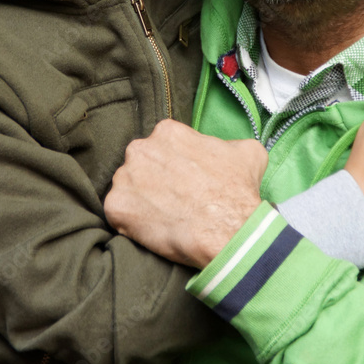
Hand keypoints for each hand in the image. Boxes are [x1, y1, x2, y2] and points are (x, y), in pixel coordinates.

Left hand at [106, 119, 266, 268]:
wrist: (228, 231)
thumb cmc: (238, 191)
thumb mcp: (247, 152)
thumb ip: (226, 143)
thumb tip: (226, 149)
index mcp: (167, 131)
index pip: (163, 145)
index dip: (174, 165)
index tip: (184, 180)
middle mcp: (140, 148)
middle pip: (141, 164)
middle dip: (153, 180)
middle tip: (173, 200)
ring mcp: (124, 178)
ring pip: (128, 188)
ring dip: (141, 201)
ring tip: (164, 217)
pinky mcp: (116, 208)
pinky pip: (118, 214)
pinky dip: (131, 223)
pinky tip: (153, 230)